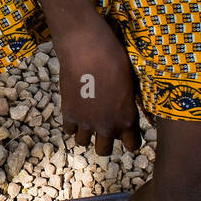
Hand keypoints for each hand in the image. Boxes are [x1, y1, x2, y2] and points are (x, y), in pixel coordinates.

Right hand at [54, 16, 141, 155]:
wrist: (87, 49)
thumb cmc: (114, 59)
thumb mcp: (130, 84)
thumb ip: (127, 104)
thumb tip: (124, 109)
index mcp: (127, 119)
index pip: (132, 145)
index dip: (129, 141)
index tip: (126, 135)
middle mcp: (107, 126)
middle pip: (104, 151)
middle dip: (105, 142)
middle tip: (103, 128)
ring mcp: (86, 122)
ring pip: (83, 143)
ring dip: (86, 134)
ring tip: (87, 120)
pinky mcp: (69, 114)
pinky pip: (68, 130)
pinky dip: (72, 124)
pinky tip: (75, 112)